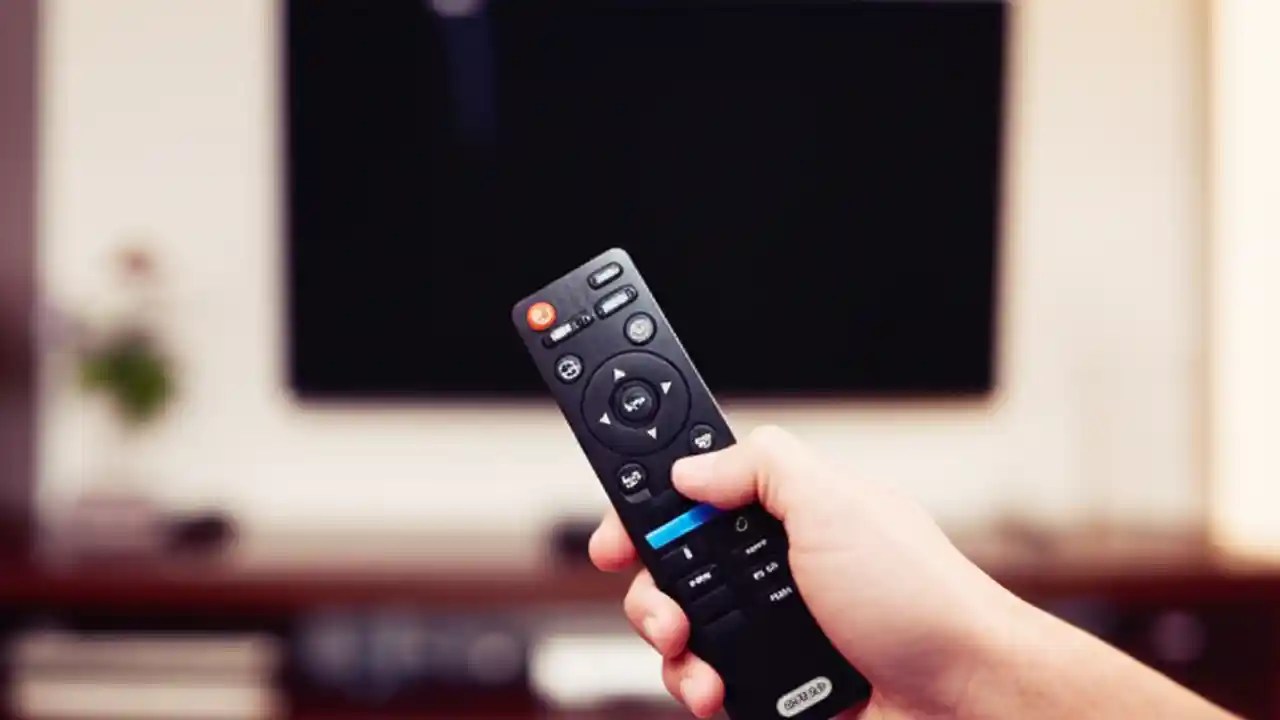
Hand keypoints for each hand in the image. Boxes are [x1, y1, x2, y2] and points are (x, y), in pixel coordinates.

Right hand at [588, 425, 1018, 718]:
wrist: (961, 696)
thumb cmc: (920, 597)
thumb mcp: (835, 502)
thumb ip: (759, 467)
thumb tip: (690, 467)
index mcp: (784, 512)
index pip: (692, 498)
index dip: (646, 512)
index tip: (614, 538)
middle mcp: (772, 567)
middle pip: (670, 569)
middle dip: (650, 590)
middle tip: (665, 609)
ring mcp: (771, 626)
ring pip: (679, 631)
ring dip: (671, 646)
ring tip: (694, 658)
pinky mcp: (772, 680)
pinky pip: (705, 680)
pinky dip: (698, 687)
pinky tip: (717, 691)